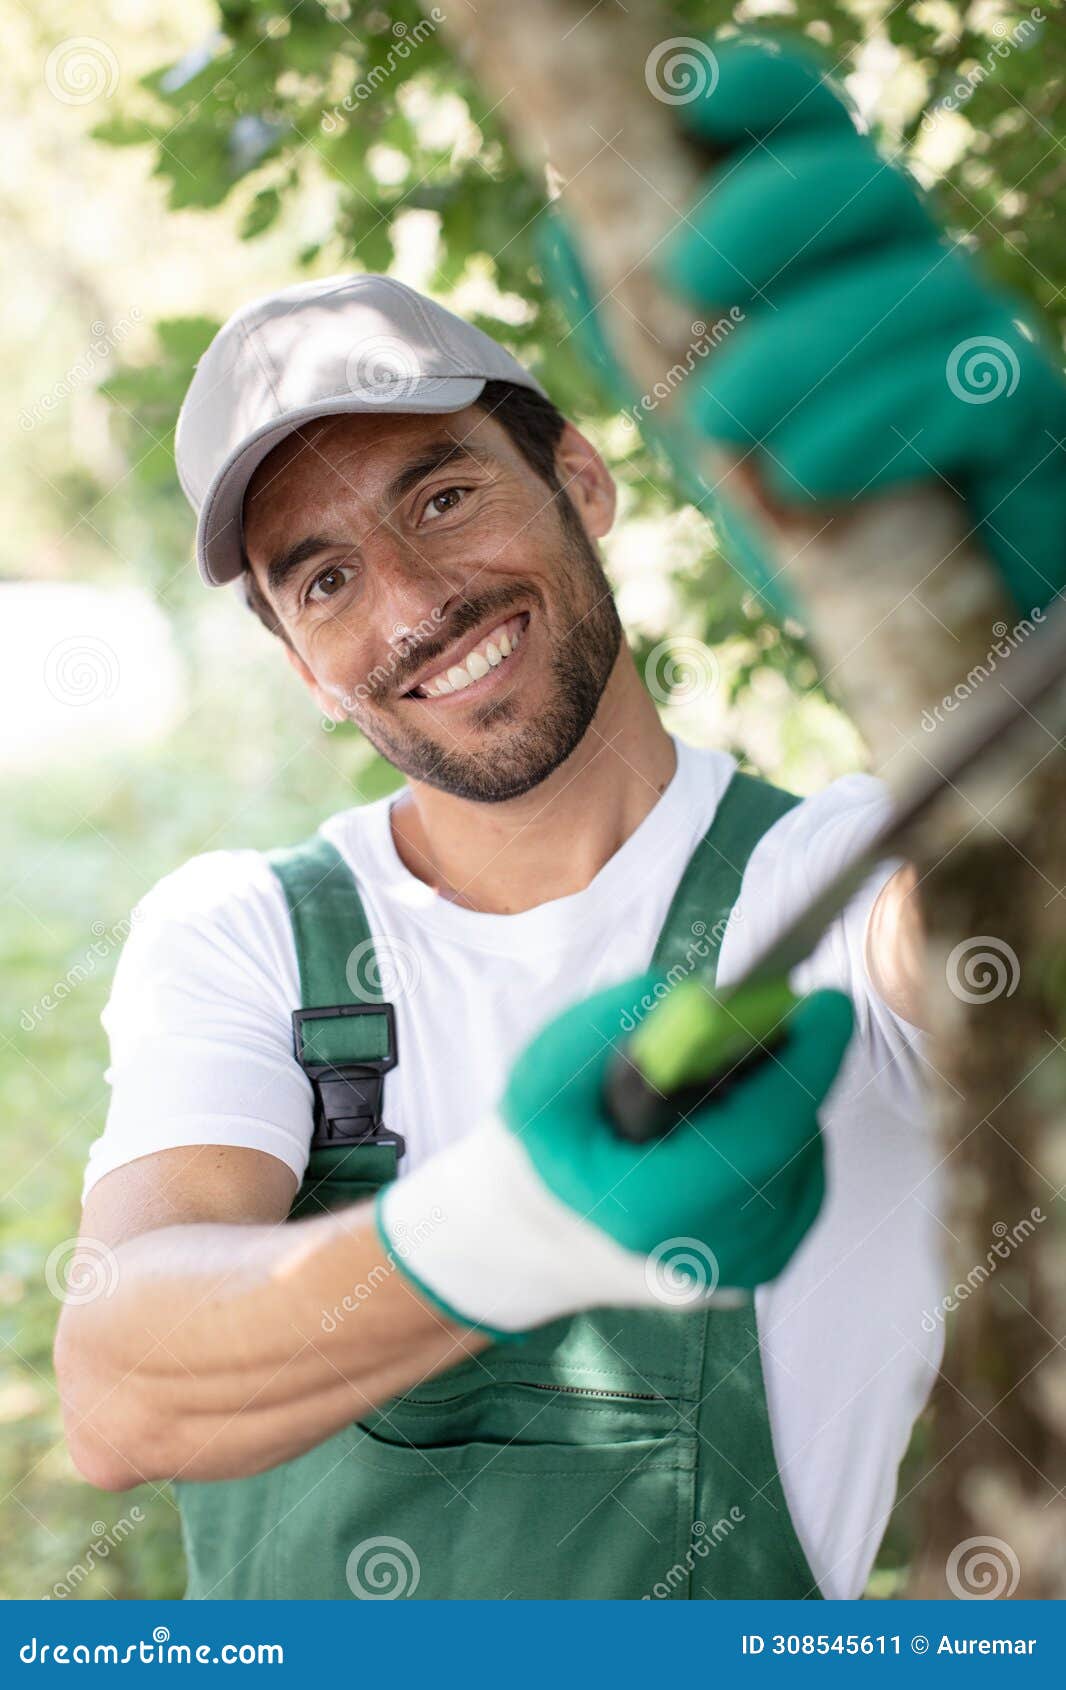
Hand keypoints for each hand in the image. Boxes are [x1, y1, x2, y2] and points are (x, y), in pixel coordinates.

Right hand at [377, 974, 853, 1336]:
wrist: (523, 1238)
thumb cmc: (537, 1147)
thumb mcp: (545, 1073)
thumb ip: (612, 1027)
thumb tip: (702, 995)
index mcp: (645, 1212)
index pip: (758, 1136)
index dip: (803, 1067)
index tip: (829, 1004)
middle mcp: (701, 1258)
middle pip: (788, 1145)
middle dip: (790, 1070)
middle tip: (777, 1015)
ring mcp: (732, 1275)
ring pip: (799, 1164)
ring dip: (783, 1104)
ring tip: (726, 1077)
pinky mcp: (751, 1275)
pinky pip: (797, 1189)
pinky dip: (782, 1140)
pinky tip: (736, 1117)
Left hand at [658, 35, 1065, 621]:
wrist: (922, 598)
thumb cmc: (806, 486)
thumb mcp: (708, 403)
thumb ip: (644, 329)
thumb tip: (570, 230)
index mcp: (835, 246)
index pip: (810, 130)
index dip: (760, 96)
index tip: (693, 100)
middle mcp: (912, 265)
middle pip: (859, 187)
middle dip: (764, 217)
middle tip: (685, 280)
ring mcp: (971, 335)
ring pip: (909, 294)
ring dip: (803, 352)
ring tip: (724, 427)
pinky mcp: (1014, 416)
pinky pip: (962, 393)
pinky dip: (875, 428)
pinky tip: (807, 475)